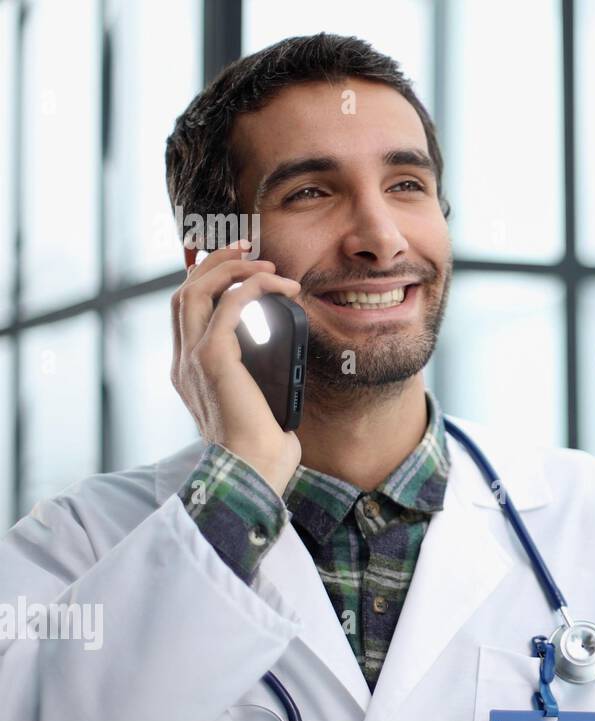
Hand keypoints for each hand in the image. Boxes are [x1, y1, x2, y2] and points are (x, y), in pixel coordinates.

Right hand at [170, 239, 302, 495]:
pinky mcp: (213, 359)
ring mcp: (193, 359)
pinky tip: (277, 284)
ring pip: (197, 290)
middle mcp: (183, 361)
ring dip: (231, 267)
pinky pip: (227, 304)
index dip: (205, 278)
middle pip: (185, 291)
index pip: (185, 309)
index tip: (236, 262)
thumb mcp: (257, 400)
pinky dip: (252, 286)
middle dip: (214, 261)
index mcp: (189, 370)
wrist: (252, 471)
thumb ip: (258, 373)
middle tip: (248, 247)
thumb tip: (284, 349)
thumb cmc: (262, 447)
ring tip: (265, 261)